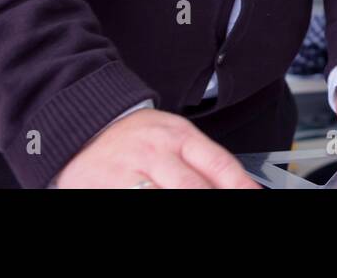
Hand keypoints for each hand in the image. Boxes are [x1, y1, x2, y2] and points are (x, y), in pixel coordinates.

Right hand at [54, 109, 260, 188]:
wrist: (84, 127)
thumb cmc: (135, 136)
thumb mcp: (174, 136)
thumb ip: (203, 160)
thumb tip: (239, 184)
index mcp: (179, 136)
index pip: (219, 164)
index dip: (241, 186)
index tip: (253, 195)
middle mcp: (156, 153)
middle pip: (194, 188)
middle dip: (212, 199)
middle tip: (227, 208)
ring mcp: (130, 173)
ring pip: (165, 198)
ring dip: (185, 203)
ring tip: (198, 206)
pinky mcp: (107, 189)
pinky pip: (134, 201)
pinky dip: (152, 205)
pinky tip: (160, 202)